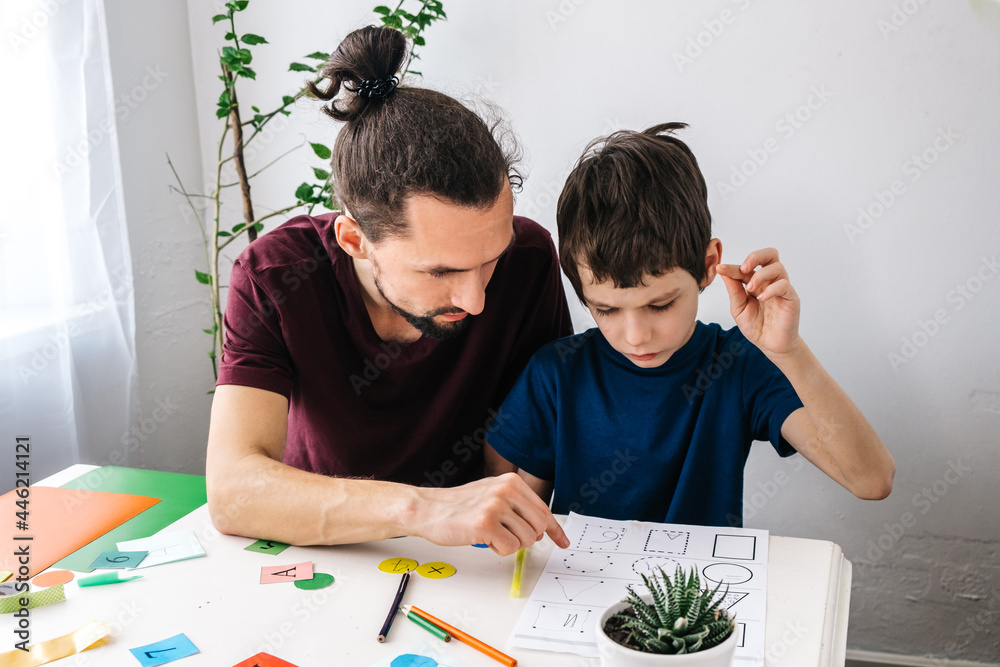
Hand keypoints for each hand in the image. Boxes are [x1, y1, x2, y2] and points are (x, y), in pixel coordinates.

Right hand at [415, 473, 569, 555]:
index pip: (543, 509)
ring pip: (525, 540)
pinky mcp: (486, 524)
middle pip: (538, 527)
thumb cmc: (459, 507)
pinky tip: (484, 540)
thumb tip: (541, 530)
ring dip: (509, 544)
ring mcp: (496, 506)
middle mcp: (506, 490)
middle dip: (526, 539)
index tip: (563, 541)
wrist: (428, 509)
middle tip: (506, 537)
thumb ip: (518, 508)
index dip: (555, 529)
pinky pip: (509, 548)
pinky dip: (498, 550)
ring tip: (490, 534)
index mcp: (511, 482)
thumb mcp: (492, 496)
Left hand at [716, 248, 801, 356]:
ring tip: (751, 289)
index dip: (732, 266)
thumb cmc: (756, 326)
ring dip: (761, 275)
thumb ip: (734, 290)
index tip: (720, 268)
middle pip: (770, 254)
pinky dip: (771, 289)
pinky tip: (762, 298)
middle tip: (743, 268)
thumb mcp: (738, 308)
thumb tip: (723, 271)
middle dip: (756, 256)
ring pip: (777, 267)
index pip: (746, 267)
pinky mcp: (791, 298)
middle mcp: (770, 281)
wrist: (770, 345)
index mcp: (755, 282)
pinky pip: (784, 285)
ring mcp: (781, 288)